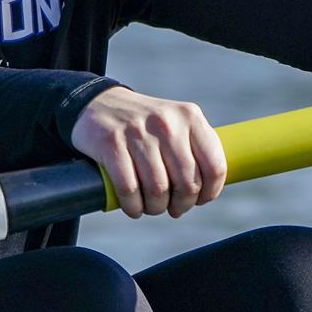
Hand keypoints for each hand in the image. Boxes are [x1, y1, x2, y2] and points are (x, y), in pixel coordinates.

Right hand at [69, 87, 226, 218]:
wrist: (97, 103)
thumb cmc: (143, 125)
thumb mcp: (175, 124)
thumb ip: (193, 149)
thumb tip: (204, 192)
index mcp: (190, 116)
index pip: (214, 166)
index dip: (209, 192)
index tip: (198, 200)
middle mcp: (166, 122)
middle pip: (186, 182)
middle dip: (181, 204)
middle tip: (173, 208)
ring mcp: (137, 131)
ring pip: (158, 189)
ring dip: (155, 208)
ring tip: (151, 207)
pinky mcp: (111, 142)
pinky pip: (129, 188)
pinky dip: (132, 206)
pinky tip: (133, 207)